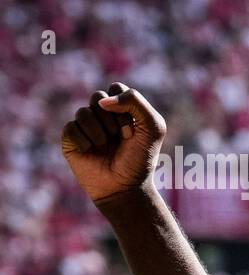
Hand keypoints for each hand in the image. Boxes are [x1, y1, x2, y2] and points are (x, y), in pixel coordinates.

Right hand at [61, 83, 164, 202]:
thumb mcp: (153, 127)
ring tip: (106, 147)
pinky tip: (92, 152)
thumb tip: (103, 101)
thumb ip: (135, 102)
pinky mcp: (70, 138)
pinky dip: (86, 142)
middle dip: (113, 120)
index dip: (125, 106)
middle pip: (98, 97)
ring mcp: (84, 125)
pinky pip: (72, 128)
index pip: (116, 88)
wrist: (125, 186)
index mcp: (121, 108)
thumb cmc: (140, 157)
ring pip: (84, 113)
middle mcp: (101, 114)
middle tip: (122, 139)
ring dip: (100, 133)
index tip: (134, 129)